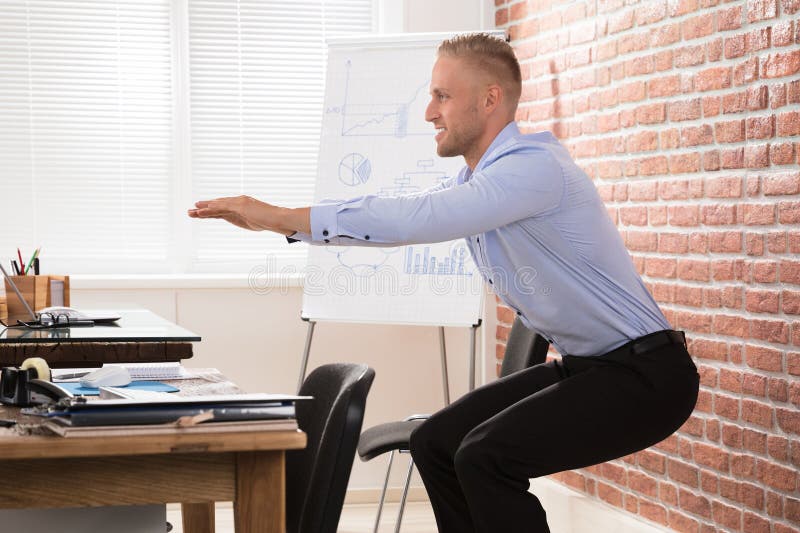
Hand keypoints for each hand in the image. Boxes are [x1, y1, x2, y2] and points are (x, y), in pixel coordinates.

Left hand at [188, 195, 309, 235]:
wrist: (279, 219)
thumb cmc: (271, 221)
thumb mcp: (256, 222)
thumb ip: (249, 220)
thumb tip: (250, 223)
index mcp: (242, 206)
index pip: (224, 208)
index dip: (212, 210)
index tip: (202, 212)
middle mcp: (239, 202)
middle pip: (218, 205)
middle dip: (204, 208)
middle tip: (191, 210)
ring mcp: (239, 203)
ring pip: (218, 206)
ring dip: (204, 209)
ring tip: (192, 211)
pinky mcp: (240, 206)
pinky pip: (223, 207)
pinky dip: (212, 208)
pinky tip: (203, 209)